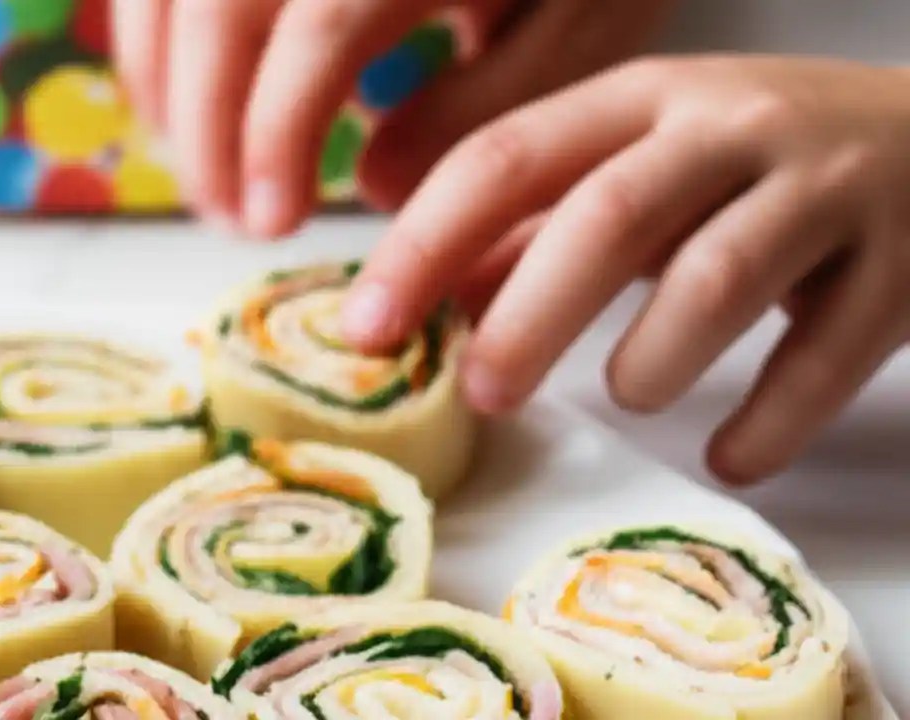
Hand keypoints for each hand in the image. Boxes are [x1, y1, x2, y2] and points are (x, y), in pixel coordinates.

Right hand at [112, 0, 672, 234]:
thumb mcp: (575, 24)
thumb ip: (486, 109)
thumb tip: (375, 187)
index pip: (318, 29)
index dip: (278, 134)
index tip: (273, 225)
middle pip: (219, 4)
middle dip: (209, 128)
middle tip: (234, 222)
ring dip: (168, 87)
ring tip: (206, 177)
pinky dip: (154, 35)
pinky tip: (178, 99)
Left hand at [342, 56, 909, 483]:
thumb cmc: (754, 163)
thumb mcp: (640, 166)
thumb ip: (540, 223)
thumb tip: (434, 295)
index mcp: (639, 99)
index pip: (505, 160)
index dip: (423, 247)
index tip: (365, 328)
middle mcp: (727, 128)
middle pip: (605, 219)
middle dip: (528, 318)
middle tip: (485, 395)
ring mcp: (823, 188)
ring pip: (717, 280)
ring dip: (650, 361)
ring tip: (624, 395)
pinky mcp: (903, 263)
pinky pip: (827, 354)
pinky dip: (767, 421)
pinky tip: (728, 454)